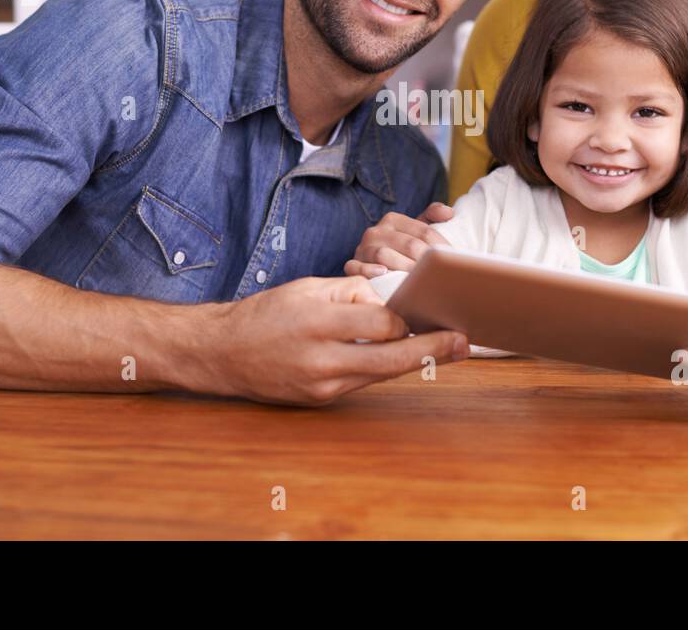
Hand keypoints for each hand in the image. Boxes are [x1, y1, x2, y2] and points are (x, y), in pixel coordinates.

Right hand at [196, 275, 468, 405]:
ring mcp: (323, 386)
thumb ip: (352, 294)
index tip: (428, 310)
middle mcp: (322, 360)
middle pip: (391, 359)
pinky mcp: (322, 400)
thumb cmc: (267, 313)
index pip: (381, 324)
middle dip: (432, 350)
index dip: (406, 318)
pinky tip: (397, 356)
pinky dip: (381, 367)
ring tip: (442, 348)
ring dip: (411, 361)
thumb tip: (391, 303)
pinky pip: (363, 381)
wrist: (224, 353)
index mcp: (318, 322)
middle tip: (463, 342)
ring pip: (382, 374)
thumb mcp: (308, 288)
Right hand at [343, 202, 453, 277]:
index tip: (453, 260)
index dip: (441, 247)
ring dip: (404, 267)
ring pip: (384, 255)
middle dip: (427, 260)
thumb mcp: (414, 230)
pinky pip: (357, 267)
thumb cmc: (399, 250)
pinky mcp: (352, 265)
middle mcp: (376, 232)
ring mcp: (362, 249)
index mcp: (393, 220)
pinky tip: (384, 273)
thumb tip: (449, 212)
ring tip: (419, 279)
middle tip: (440, 273)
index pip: (424, 231)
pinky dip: (369, 270)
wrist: (370, 266)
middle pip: (409, 244)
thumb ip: (431, 217)